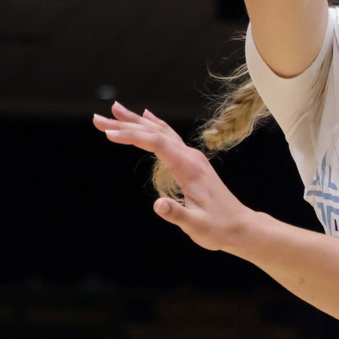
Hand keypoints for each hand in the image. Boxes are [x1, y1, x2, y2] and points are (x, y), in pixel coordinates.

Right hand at [92, 104, 256, 252]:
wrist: (240, 226)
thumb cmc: (218, 228)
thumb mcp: (196, 225)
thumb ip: (176, 214)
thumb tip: (158, 205)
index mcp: (189, 168)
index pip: (157, 144)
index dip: (133, 137)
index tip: (109, 134)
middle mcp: (191, 157)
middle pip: (155, 133)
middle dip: (126, 125)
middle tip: (98, 119)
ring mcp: (192, 158)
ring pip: (161, 132)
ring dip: (137, 122)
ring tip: (115, 111)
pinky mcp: (192, 162)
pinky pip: (169, 138)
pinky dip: (154, 127)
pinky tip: (146, 118)